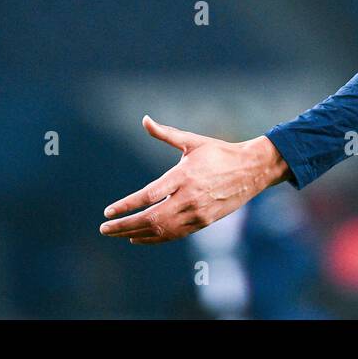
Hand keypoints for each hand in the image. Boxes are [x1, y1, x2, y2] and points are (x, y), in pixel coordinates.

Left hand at [99, 115, 290, 244]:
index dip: (126, 205)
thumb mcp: (193, 141)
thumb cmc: (220, 152)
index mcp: (184, 175)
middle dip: (124, 225)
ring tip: (117, 233)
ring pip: (161, 230)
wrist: (252, 170)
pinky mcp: (203, 222)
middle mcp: (189, 197)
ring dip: (136, 233)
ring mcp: (197, 213)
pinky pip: (174, 235)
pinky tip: (138, 237)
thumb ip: (166, 133)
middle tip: (105, 228)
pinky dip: (154, 238)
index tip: (108, 212)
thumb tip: (144, 119)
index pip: (149, 195)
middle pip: (151, 218)